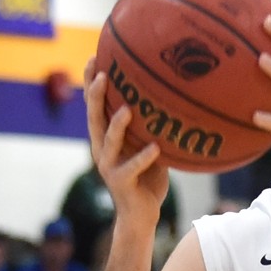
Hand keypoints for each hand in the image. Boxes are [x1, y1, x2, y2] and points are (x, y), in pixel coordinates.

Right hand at [82, 58, 169, 231]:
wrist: (141, 214)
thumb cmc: (149, 177)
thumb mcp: (152, 146)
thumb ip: (155, 126)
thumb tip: (178, 99)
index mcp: (107, 137)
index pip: (96, 105)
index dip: (92, 82)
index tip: (95, 56)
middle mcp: (102, 148)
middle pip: (94, 117)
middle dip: (95, 95)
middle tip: (101, 74)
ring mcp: (109, 166)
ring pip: (109, 142)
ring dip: (117, 125)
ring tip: (127, 109)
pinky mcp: (120, 183)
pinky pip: (131, 168)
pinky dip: (143, 158)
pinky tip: (155, 148)